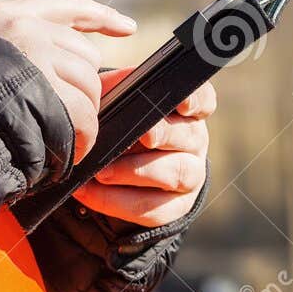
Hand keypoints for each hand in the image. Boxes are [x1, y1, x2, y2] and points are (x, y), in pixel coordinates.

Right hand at [0, 0, 137, 164]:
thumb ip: (11, 53)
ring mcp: (36, 58)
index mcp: (5, 16)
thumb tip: (64, 69)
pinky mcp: (47, 91)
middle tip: (66, 115)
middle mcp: (24, 29)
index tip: (125, 27)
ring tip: (64, 137)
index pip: (64, 5)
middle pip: (85, 55)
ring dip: (83, 116)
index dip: (98, 16)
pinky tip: (70, 149)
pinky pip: (85, 115)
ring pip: (88, 86)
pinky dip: (83, 137)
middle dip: (82, 87)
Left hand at [73, 72, 213, 227]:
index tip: (180, 103)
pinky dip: (117, 202)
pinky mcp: (174, 207)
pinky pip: (153, 209)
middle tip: (138, 136)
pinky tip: (90, 192)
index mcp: (184, 111)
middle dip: (162, 135)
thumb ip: (116, 88)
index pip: (202, 100)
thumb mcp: (114, 101)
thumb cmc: (118, 124)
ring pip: (175, 174)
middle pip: (187, 137)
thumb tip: (117, 83)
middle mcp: (193, 143)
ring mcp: (189, 176)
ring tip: (101, 172)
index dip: (195, 101)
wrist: (113, 167)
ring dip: (136, 172)